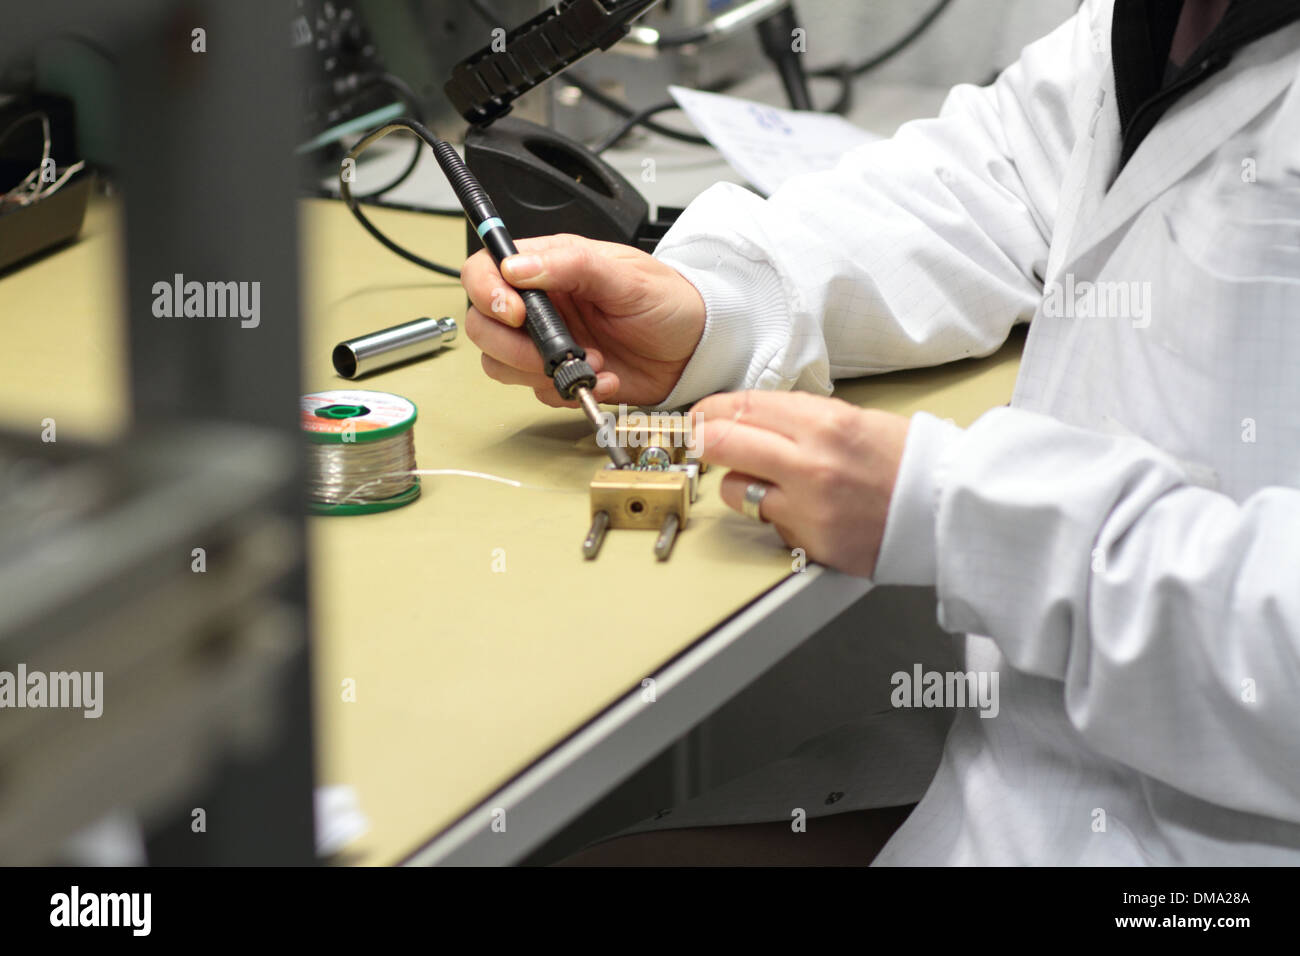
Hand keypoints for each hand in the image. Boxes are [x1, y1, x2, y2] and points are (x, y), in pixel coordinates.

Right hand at [461, 234, 705, 407]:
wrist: (696, 349)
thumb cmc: (669, 300)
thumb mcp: (625, 275)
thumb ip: (571, 264)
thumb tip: (517, 266)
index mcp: (548, 266)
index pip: (486, 270)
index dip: (487, 293)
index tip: (515, 313)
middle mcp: (541, 304)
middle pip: (484, 324)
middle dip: (510, 346)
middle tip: (549, 352)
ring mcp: (548, 341)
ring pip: (501, 363)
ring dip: (541, 372)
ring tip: (590, 362)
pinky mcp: (560, 373)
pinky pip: (538, 391)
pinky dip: (567, 391)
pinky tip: (602, 377)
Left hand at [694, 391, 909, 577]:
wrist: (948, 508)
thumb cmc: (907, 461)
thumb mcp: (854, 419)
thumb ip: (799, 419)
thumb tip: (747, 417)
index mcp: (826, 422)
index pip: (741, 407)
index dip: (711, 410)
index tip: (702, 415)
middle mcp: (811, 463)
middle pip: (722, 443)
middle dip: (704, 440)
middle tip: (701, 442)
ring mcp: (808, 507)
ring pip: (734, 489)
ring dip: (741, 484)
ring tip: (769, 482)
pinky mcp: (810, 542)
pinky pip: (769, 524)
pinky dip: (777, 516)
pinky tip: (804, 510)